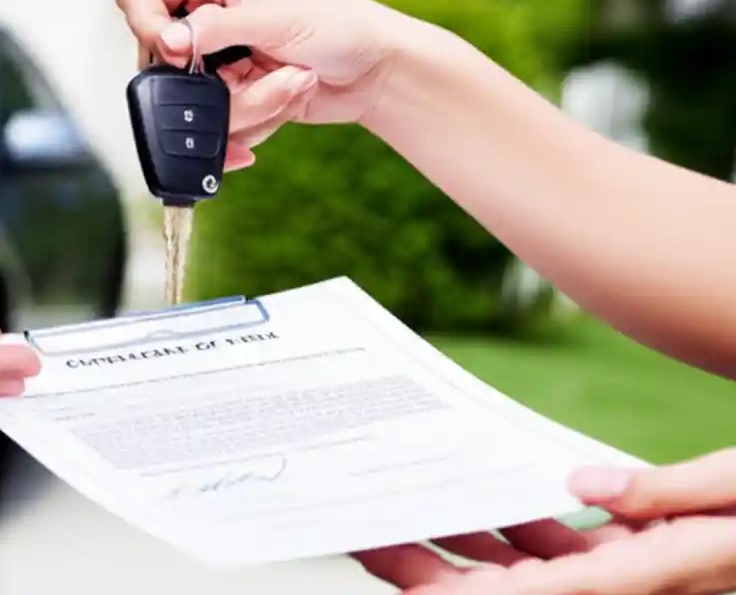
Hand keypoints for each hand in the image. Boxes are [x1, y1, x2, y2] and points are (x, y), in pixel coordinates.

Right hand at [115, 0, 432, 168]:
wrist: (374, 73)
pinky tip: (285, 107)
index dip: (145, 23)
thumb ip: (216, 28)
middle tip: (250, 74)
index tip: (177, 52)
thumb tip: (169, 42)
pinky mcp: (231, 97)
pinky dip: (253, 125)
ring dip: (248, 106)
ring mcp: (216, 62)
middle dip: (209, 85)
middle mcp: (205, 19)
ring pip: (193, 104)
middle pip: (161, 63)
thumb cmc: (339, 26)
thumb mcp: (275, 19)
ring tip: (291, 83)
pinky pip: (217, 125)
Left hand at [352, 448, 735, 593]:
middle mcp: (622, 587)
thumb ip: (660, 494)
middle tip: (372, 537)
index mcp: (637, 578)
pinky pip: (564, 552)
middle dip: (436, 569)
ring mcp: (626, 576)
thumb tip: (581, 487)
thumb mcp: (734, 490)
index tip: (410, 592)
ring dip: (470, 544)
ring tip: (413, 511)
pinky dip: (524, 530)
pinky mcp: (635, 559)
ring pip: (526, 568)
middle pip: (507, 585)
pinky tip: (495, 498)